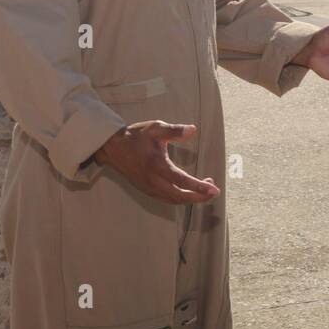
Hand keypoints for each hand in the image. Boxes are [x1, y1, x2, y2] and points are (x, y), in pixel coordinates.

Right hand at [93, 121, 220, 203]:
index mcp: (156, 165)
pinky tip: (190, 191)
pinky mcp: (147, 190)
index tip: (214, 188)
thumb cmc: (136, 136)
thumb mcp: (156, 128)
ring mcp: (149, 188)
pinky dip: (181, 198)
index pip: (180, 180)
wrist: (114, 148)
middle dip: (199, 197)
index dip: (198, 186)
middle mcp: (152, 180)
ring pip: (174, 200)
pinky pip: (168, 199)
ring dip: (191, 198)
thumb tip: (192, 130)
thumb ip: (174, 130)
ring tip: (206, 190)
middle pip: (179, 196)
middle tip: (214, 191)